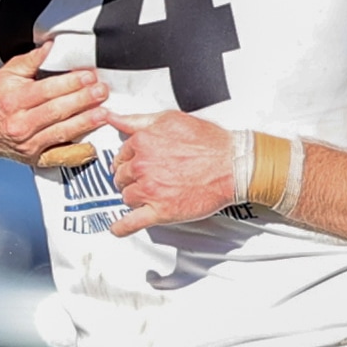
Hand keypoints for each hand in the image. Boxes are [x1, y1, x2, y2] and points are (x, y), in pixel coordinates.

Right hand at [0, 39, 108, 165]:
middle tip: (101, 92)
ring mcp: (28, 144)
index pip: (46, 91)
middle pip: (56, 112)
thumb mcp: (9, 73)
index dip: (69, 83)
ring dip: (85, 123)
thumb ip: (32, 60)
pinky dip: (77, 153)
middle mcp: (20, 125)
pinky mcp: (36, 158)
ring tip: (103, 113)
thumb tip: (51, 46)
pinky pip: (59, 157)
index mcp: (13, 101)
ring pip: (61, 133)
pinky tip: (92, 146)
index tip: (88, 76)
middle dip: (82, 101)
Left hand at [107, 110, 238, 234]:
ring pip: (127, 197)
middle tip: (146, 178)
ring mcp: (150, 190)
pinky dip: (122, 227)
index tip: (133, 164)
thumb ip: (138, 120)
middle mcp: (142, 166)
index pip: (122, 155)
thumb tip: (114, 118)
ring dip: (134, 197)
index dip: (128, 160)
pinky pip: (132, 222)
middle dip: (131, 178)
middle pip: (122, 177)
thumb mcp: (170, 119)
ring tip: (148, 194)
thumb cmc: (209, 143)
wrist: (232, 165)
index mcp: (142, 142)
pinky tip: (118, 227)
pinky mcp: (160, 211)